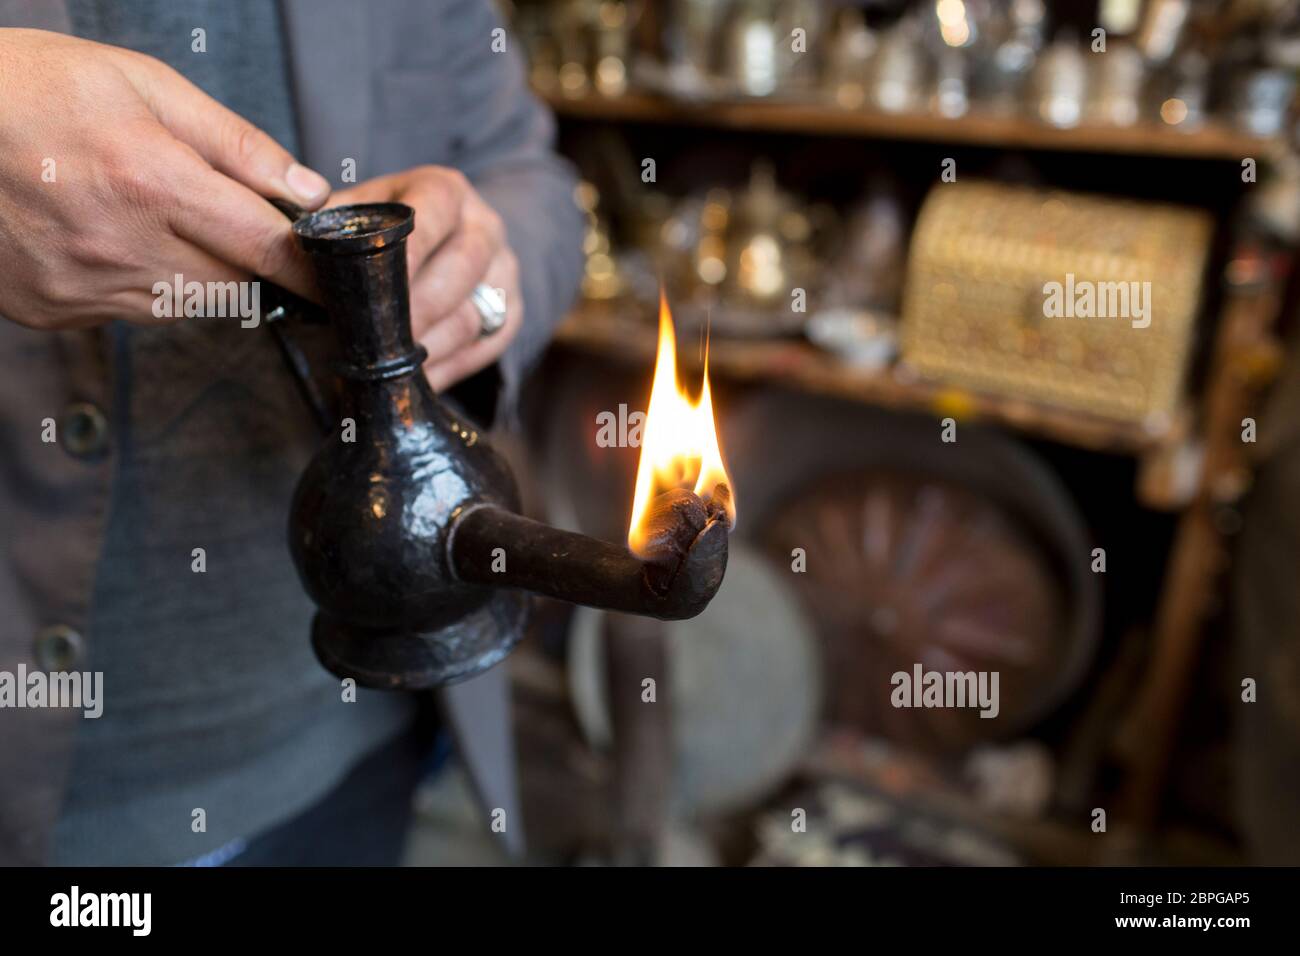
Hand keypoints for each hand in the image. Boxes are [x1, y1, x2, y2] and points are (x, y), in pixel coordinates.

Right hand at [0, 29, 330, 330]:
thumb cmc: (29, 87)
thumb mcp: (141, 83)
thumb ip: (234, 142)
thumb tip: (303, 189)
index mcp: (150, 181)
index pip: (266, 247)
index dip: (310, 266)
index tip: (333, 274)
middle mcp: (120, 247)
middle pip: (233, 284)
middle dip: (245, 257)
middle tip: (218, 215)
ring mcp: (84, 287)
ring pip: (187, 304)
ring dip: (195, 271)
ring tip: (150, 214)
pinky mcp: (56, 310)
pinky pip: (133, 312)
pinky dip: (142, 283)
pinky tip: (109, 236)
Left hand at [331, 166, 522, 391]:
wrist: (438, 244)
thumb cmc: (384, 232)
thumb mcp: (356, 216)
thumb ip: (329, 230)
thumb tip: (285, 257)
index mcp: (443, 191)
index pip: (433, 213)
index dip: (407, 252)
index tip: (376, 288)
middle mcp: (484, 225)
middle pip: (461, 268)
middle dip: (416, 311)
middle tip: (379, 343)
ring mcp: (504, 269)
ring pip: (475, 313)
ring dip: (431, 346)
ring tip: (393, 368)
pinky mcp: (510, 310)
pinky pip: (488, 344)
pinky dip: (452, 368)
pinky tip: (421, 381)